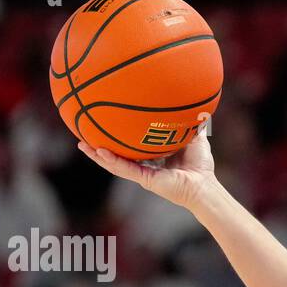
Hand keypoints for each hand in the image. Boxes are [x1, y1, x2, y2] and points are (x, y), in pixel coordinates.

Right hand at [77, 130, 216, 211]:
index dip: (116, 136)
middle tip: (83, 134)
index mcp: (151, 157)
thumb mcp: (193, 137)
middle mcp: (144, 165)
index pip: (129, 145)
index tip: (103, 123)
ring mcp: (142, 173)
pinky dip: (112, 161)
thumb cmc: (201, 165)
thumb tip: (192, 101)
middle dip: (98, 146)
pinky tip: (99, 151)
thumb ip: (189, 121)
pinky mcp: (145, 180)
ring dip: (97, 155)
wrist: (204, 185)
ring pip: (114, 164)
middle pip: (116, 155)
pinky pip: (125, 169)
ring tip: (82, 144)